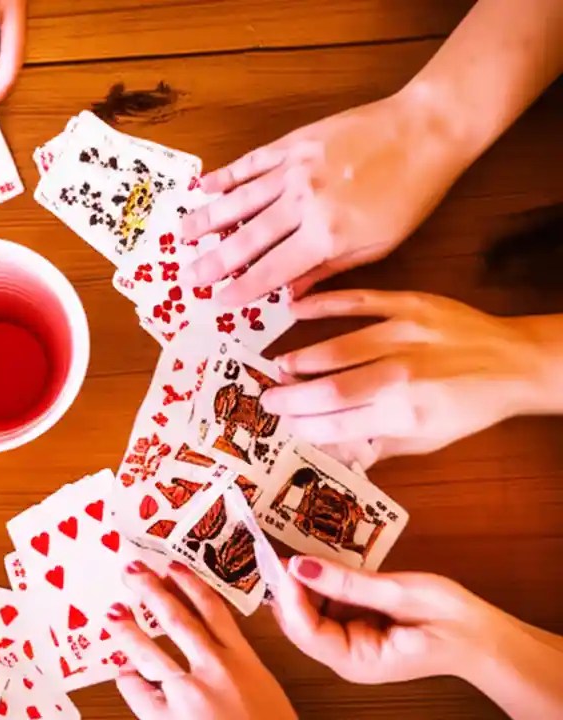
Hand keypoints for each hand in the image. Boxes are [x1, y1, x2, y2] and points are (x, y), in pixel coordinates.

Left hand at [109, 561, 295, 719]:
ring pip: (149, 651)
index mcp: (247, 662)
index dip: (191, 585)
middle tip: (132, 570)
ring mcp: (189, 693)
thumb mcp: (266, 696)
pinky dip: (129, 680)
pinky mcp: (167, 718)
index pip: (215, 611)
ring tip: (113, 613)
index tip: (174, 567)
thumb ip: (240, 674)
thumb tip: (213, 659)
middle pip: (177, 619)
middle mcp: (215, 670)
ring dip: (127, 629)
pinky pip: (139, 693)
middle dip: (151, 591)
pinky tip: (122, 672)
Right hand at [182, 90, 466, 303]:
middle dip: (214, 262)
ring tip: (182, 235)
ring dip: (207, 219)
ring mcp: (295, 170)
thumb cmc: (411, 193)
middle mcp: (303, 203)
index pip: (273, 270)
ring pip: (240, 201)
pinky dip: (226, 177)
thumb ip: (329, 268)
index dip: (242, 288)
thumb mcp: (379, 245)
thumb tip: (289, 293)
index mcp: (326, 235)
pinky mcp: (294, 144)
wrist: (426, 131)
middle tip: (187, 276)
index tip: (218, 301)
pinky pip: (251, 163)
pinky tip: (205, 187)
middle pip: (247, 239)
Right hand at [261, 290, 550, 460]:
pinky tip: (296, 309)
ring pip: (337, 348)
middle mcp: (401, 378)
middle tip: (269, 398)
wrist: (516, 362)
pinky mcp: (410, 304)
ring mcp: (404, 336)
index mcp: (405, 415)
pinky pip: (358, 301)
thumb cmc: (470, 405)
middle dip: (290, 397)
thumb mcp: (429, 439)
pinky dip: (323, 304)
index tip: (285, 423)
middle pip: (330, 390)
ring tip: (281, 367)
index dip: (303, 425)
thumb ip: (380, 444)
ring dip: (301, 359)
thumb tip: (333, 448)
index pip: (337, 425)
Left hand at [271, 555, 516, 684]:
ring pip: (308, 611)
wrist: (484, 638)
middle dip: (286, 588)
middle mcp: (345, 656)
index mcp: (356, 661)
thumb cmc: (452, 621)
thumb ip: (348, 582)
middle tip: (273, 546)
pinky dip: (318, 582)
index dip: (290, 596)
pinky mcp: (356, 626)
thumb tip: (300, 565)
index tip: (283, 560)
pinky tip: (313, 557)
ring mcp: (349, 641)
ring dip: (299, 582)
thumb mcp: (400, 593)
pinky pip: (326, 604)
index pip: (306, 631)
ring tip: (288, 545)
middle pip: (298, 623)